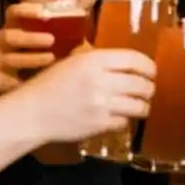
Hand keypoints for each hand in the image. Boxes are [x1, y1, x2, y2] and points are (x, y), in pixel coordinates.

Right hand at [0, 3, 56, 93]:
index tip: (43, 12)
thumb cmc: (33, 62)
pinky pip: (7, 81)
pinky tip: (37, 85)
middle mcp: (1, 42)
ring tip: (50, 59)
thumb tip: (85, 43)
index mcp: (13, 28)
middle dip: (31, 38)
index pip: (13, 12)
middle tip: (51, 40)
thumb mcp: (42, 47)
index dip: (25, 10)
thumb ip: (59, 41)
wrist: (10, 91)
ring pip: (10, 59)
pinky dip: (22, 82)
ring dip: (31, 58)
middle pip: (10, 35)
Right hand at [20, 48, 155, 142]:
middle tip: (147, 90)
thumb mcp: (72, 61)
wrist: (32, 113)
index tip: (151, 71)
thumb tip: (123, 60)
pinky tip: (119, 117)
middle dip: (149, 88)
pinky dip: (125, 120)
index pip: (134, 60)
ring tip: (139, 105)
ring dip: (143, 106)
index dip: (148, 66)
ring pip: (139, 106)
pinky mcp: (99, 125)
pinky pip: (125, 122)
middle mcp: (101, 81)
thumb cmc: (49, 84)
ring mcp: (102, 104)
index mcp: (94, 60)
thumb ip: (97, 59)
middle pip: (142, 84)